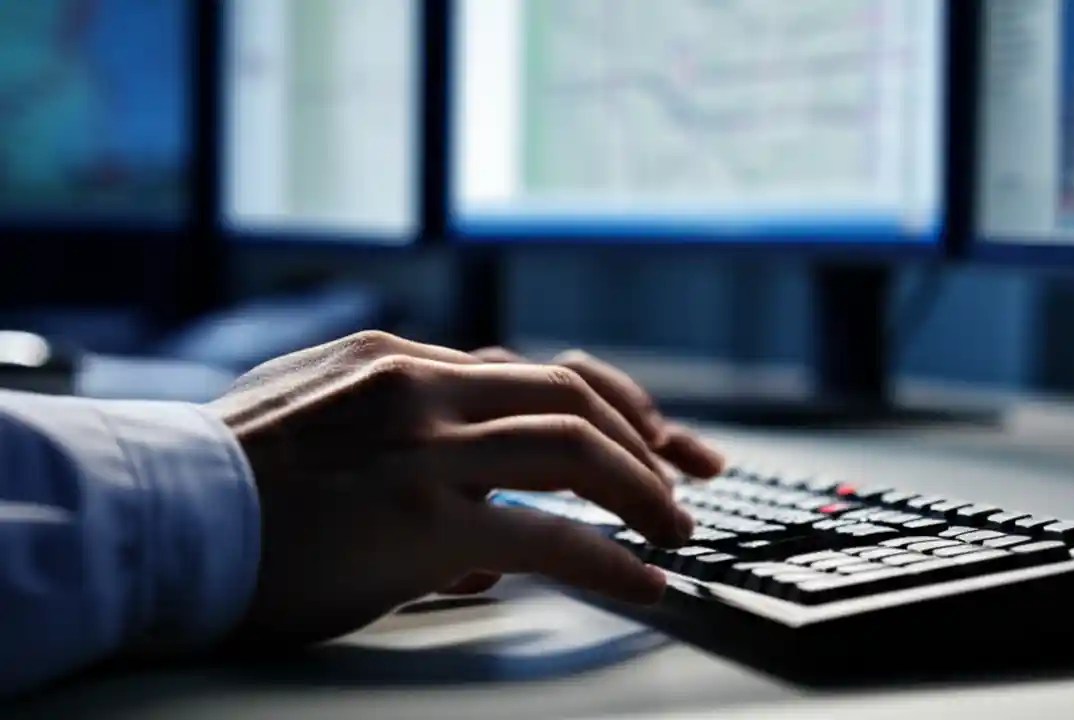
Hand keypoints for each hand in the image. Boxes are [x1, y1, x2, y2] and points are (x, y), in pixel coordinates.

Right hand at [210, 332, 723, 644]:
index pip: (532, 369)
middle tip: (692, 474)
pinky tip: (644, 579)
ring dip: (642, 488)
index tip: (653, 431)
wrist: (155, 517)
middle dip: (647, 435)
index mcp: (399, 363)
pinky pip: (548, 534)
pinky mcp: (420, 514)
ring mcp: (425, 445)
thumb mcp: (320, 426)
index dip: (608, 401)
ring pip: (575, 447)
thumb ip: (400, 444)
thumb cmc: (227, 484)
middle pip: (572, 394)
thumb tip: (476, 525)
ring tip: (678, 527)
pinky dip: (609, 558)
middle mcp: (422, 386)